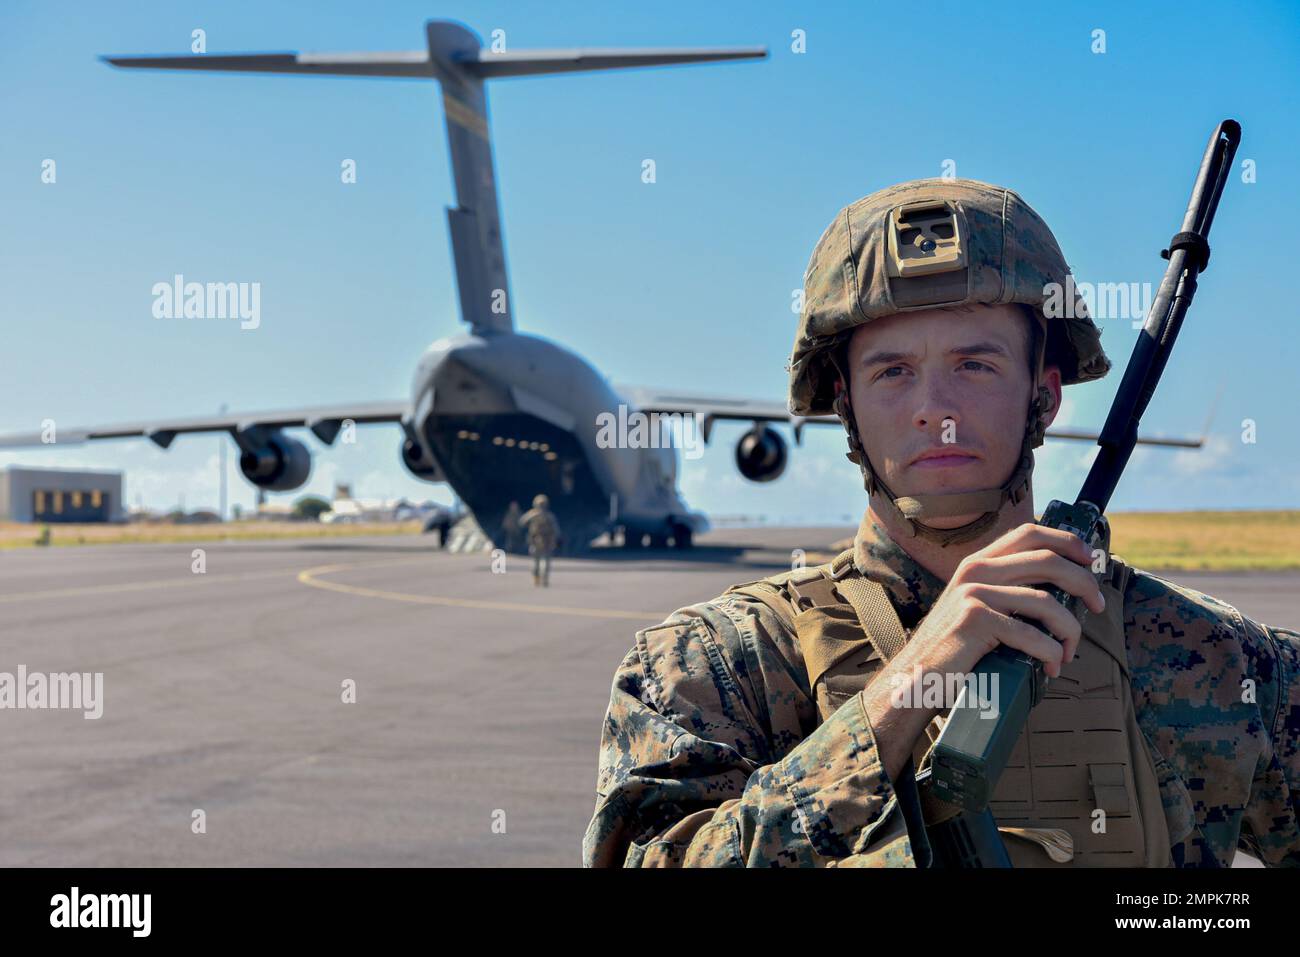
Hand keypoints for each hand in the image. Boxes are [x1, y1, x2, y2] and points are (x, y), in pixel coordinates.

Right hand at [908, 523, 1106, 679]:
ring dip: (1069, 629)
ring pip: (1046, 601)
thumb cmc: (956, 647)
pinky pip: (1031, 634)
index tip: (1091, 559)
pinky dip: (1050, 652)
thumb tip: (1063, 592)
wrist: (917, 675)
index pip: (1029, 533)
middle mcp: (975, 570)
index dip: (1066, 541)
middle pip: (1047, 560)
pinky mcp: (975, 620)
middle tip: (1097, 606)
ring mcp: (974, 593)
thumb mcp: (977, 606)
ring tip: (1069, 651)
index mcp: (978, 562)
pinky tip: (1051, 665)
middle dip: (1083, 583)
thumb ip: (1006, 590)